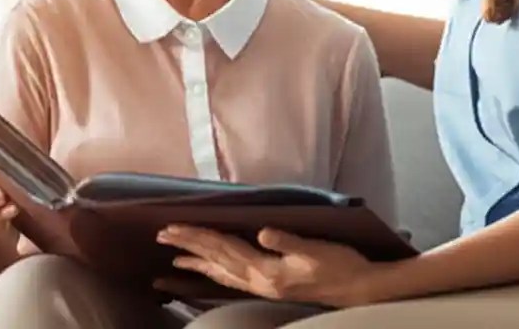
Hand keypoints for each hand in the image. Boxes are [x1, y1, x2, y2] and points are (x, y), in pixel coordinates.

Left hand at [156, 225, 377, 307]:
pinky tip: (211, 272)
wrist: (358, 290)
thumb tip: (264, 233)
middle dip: (188, 247)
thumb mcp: (316, 250)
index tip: (172, 228)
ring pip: (222, 273)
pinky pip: (234, 280)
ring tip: (174, 260)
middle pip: (216, 260)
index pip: (223, 248)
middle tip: (161, 236)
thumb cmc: (339, 265)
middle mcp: (259, 280)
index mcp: (266, 270)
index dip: (197, 236)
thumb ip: (288, 242)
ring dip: (198, 264)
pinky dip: (217, 274)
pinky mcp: (271, 286)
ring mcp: (264, 286)